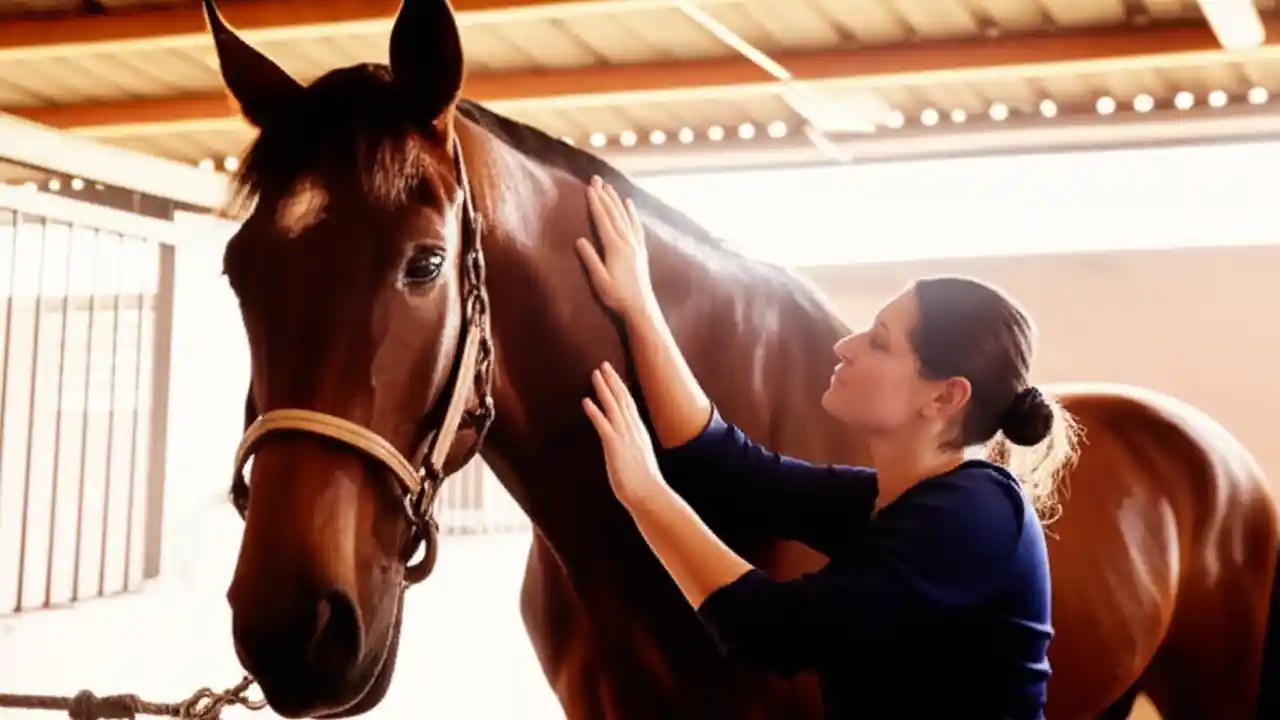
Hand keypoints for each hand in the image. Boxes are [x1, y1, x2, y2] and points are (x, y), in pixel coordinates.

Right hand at [576, 176, 658, 322]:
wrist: (641, 306)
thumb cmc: (617, 296)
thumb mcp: (600, 280)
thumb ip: (590, 260)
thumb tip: (579, 240)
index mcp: (615, 248)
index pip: (603, 220)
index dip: (595, 203)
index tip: (589, 188)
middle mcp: (627, 242)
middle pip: (614, 213)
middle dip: (604, 195)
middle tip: (597, 179)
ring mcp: (636, 244)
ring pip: (624, 216)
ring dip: (616, 200)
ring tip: (609, 186)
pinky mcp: (640, 249)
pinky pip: (636, 225)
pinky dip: (631, 212)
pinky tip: (628, 204)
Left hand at [582, 361, 666, 508]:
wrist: (649, 494)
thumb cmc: (644, 483)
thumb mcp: (639, 460)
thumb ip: (632, 450)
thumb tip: (627, 449)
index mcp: (639, 432)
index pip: (629, 404)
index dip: (620, 388)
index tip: (613, 375)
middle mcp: (633, 430)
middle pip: (622, 399)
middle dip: (612, 381)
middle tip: (603, 365)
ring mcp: (625, 436)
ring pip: (613, 406)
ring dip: (603, 389)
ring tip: (594, 374)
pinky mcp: (615, 446)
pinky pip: (603, 424)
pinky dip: (595, 411)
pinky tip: (586, 401)